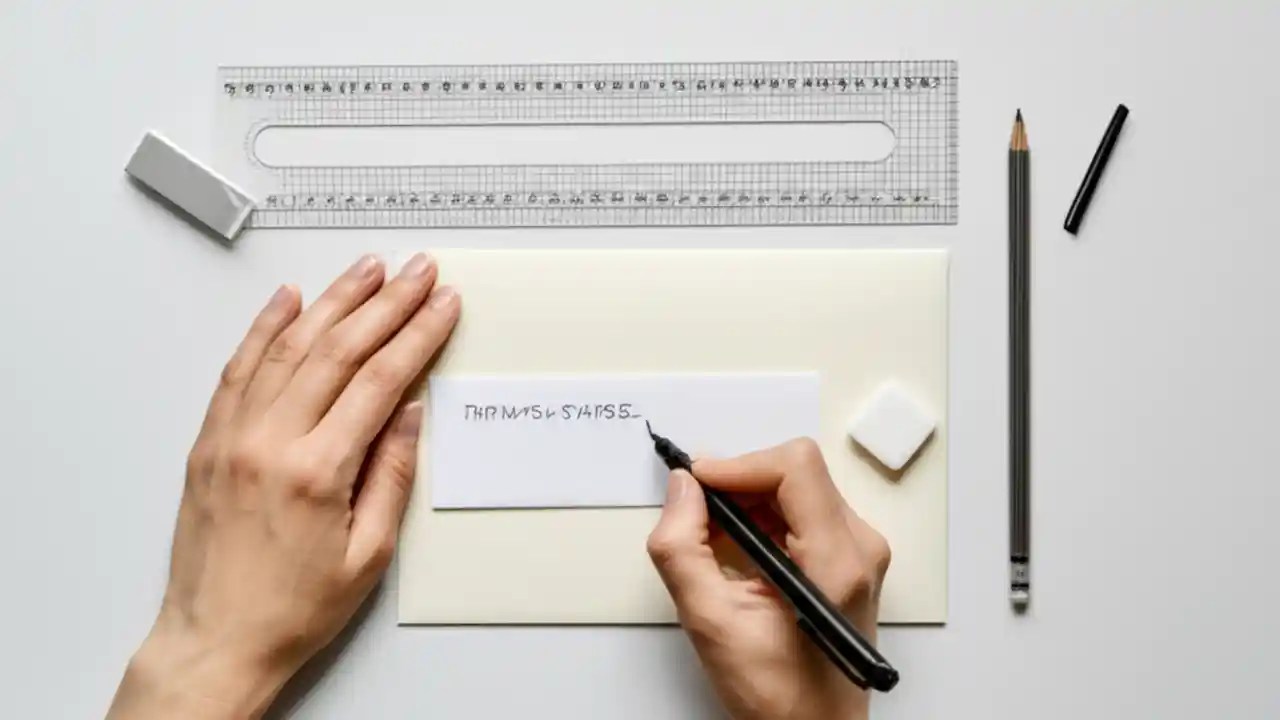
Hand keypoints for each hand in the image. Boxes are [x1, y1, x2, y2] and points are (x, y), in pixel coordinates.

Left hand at [108, 254, 458, 718]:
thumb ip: (392, 475)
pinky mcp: (209, 442)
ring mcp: (233, 436)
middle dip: (386, 304)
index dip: (417, 335)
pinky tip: (288, 300)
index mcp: (316, 471)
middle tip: (417, 272)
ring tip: (367, 271)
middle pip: (338, 351)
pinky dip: (264, 329)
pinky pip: (239, 369)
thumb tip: (411, 412)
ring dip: (332, 302)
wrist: (215, 640)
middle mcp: (270, 442)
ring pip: (288, 348)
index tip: (442, 306)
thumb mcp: (368, 554)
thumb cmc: (293, 609)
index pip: (379, 381)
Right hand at [646, 439, 890, 719]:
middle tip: (696, 508)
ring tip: (711, 532)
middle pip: (797, 472)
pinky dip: (763, 517)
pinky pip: (803, 512)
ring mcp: (858, 552)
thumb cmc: (780, 696)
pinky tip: (734, 544)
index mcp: (837, 562)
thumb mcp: (711, 623)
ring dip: (748, 499)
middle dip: (739, 481)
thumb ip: (683, 550)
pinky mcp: (848, 558)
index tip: (698, 482)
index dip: (739, 465)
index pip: (795, 468)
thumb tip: (682, 491)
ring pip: (798, 487)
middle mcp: (859, 548)